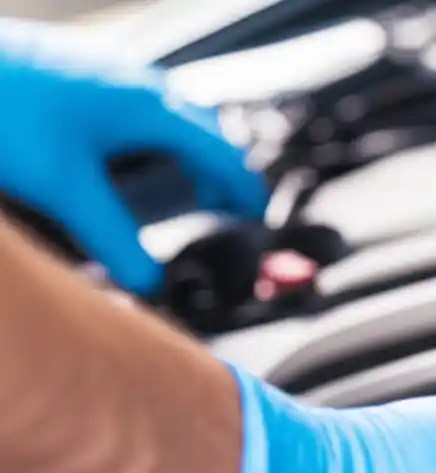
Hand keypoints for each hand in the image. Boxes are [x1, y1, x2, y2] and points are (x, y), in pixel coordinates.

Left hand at [0, 20, 266, 294]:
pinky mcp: (80, 74)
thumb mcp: (63, 188)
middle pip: (202, 128)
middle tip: (227, 206)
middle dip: (220, 169)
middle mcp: (137, 84)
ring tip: (190, 182)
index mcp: (150, 108)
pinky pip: (141, 106)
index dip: (243, 187)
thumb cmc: (2, 109)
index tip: (257, 213)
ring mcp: (108, 74)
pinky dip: (158, 136)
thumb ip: (112, 239)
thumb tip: (149, 284)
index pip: (220, 152)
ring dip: (189, 150)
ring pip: (170, 114)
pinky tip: (131, 153)